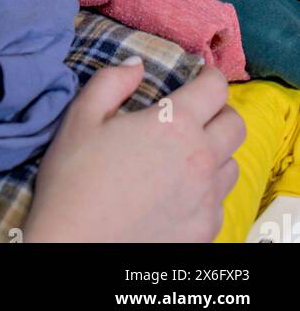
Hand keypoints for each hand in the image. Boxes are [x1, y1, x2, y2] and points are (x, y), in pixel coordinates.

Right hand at [25, 61, 244, 242]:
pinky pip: (219, 202)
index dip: (208, 77)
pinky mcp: (205, 231)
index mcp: (174, 124)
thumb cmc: (74, 178)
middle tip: (194, 114)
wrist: (75, 246)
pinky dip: (206, 191)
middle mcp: (201, 159)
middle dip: (219, 112)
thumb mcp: (81, 116)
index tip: (197, 78)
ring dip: (216, 153)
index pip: (216, 88)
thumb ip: (112, 81)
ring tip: (186, 156)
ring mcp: (207, 199)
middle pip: (235, 125)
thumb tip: (137, 64)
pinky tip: (178, 192)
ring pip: (232, 164)